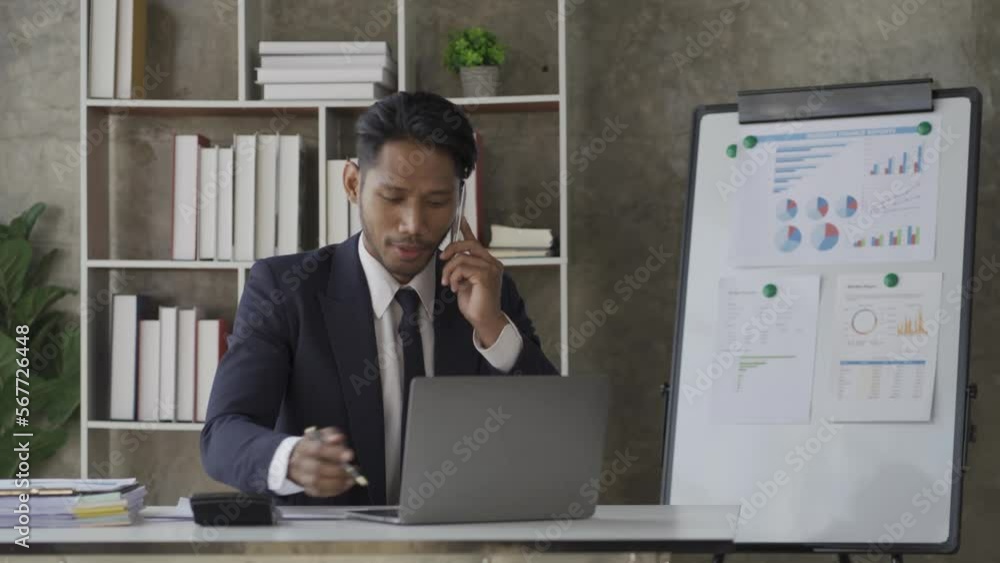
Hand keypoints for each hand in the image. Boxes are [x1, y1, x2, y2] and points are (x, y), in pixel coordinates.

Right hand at [287, 427, 355, 496]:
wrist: (299, 457)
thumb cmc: (316, 445)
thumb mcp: (323, 435)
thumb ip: (331, 435)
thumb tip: (337, 438)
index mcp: (304, 446)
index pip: (318, 449)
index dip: (334, 453)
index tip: (350, 455)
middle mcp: (300, 463)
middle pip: (317, 468)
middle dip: (338, 470)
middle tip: (353, 468)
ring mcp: (302, 477)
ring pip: (318, 483)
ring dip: (338, 482)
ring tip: (352, 477)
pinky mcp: (307, 488)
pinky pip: (320, 492)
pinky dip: (335, 490)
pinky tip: (346, 484)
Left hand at [440, 218, 507, 346]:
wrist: (484, 320)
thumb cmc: (475, 304)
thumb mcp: (464, 282)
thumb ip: (462, 269)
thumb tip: (451, 258)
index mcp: (488, 263)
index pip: (476, 242)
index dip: (467, 230)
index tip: (461, 219)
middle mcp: (492, 263)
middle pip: (469, 244)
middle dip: (451, 249)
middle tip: (442, 259)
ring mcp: (491, 268)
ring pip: (461, 258)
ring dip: (449, 271)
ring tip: (448, 284)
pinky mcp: (485, 275)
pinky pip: (462, 268)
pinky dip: (454, 278)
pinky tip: (455, 288)